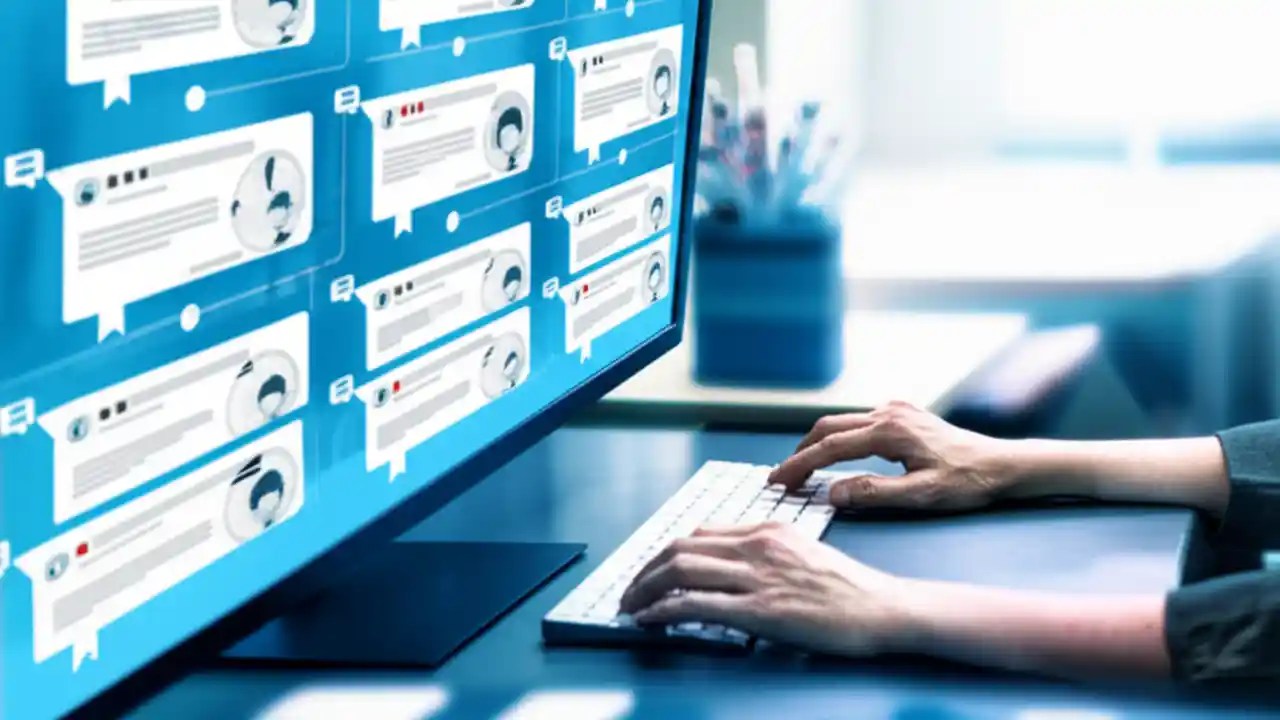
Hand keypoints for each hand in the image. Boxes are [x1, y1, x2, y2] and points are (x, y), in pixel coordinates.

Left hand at [618, 523, 911, 656]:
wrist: (885, 609)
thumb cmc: (850, 589)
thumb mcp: (803, 553)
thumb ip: (764, 554)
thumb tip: (727, 568)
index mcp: (768, 530)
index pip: (700, 534)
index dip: (666, 553)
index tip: (651, 571)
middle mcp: (758, 546)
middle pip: (680, 548)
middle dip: (645, 570)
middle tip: (630, 592)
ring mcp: (758, 576)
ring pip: (680, 571)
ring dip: (645, 590)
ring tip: (631, 607)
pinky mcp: (761, 610)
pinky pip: (696, 605)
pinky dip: (662, 611)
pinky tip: (650, 620)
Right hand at [768, 401, 1014, 511]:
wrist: (1004, 465)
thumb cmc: (968, 482)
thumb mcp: (921, 496)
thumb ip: (873, 494)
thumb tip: (833, 493)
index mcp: (890, 432)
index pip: (830, 447)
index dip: (799, 465)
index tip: (779, 480)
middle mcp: (889, 413)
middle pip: (828, 428)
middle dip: (801, 452)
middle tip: (783, 477)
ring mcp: (896, 410)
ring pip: (842, 422)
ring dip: (818, 444)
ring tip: (802, 469)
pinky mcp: (904, 414)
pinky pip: (859, 421)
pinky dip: (838, 437)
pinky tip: (835, 455)